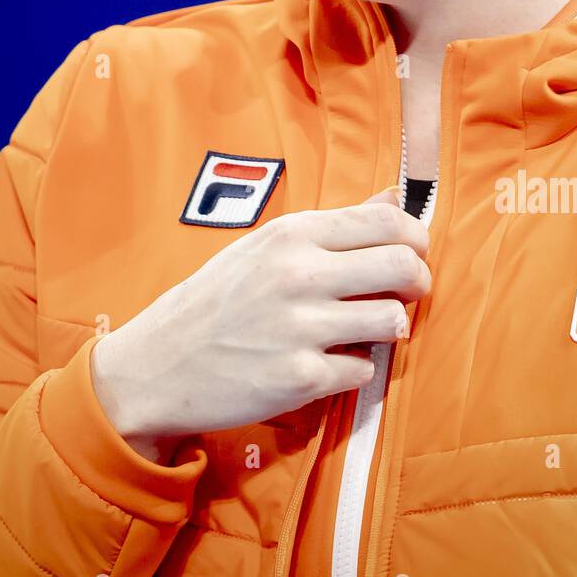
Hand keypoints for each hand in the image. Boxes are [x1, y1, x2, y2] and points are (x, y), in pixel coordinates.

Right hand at [90, 185, 429, 452]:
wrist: (159, 363)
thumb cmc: (218, 299)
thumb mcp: (267, 246)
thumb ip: (334, 226)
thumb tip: (395, 197)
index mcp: (292, 234)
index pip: (387, 221)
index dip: (416, 238)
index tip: (414, 253)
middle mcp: (299, 274)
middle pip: (404, 266)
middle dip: (417, 282)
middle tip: (405, 294)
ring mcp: (301, 328)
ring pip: (394, 321)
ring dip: (388, 328)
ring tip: (363, 329)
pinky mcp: (301, 378)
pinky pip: (365, 370)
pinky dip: (354, 368)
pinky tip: (327, 362)